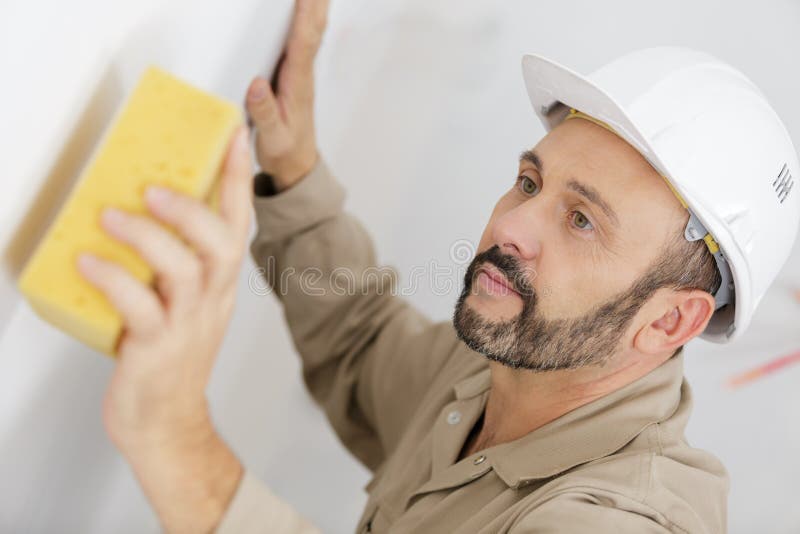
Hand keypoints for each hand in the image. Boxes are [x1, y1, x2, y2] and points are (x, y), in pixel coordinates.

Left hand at [78, 125, 251, 453]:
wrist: (166, 423)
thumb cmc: (170, 360)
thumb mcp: (184, 305)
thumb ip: (172, 263)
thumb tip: (131, 207)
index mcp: (221, 283)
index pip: (238, 222)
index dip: (237, 177)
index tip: (233, 133)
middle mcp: (212, 298)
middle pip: (222, 243)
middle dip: (190, 208)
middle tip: (154, 188)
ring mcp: (188, 324)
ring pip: (184, 269)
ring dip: (148, 236)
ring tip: (110, 217)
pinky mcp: (157, 348)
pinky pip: (140, 306)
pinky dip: (113, 278)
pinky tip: (87, 261)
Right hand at [245, 0, 329, 190]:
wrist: (297, 165)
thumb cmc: (285, 152)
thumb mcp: (271, 138)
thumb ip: (264, 113)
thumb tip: (257, 84)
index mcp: (297, 84)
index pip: (304, 43)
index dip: (305, 15)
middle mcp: (302, 73)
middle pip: (314, 28)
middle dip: (316, 2)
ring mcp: (300, 72)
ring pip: (311, 30)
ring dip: (314, 5)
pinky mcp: (293, 74)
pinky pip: (302, 39)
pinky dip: (304, 18)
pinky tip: (303, 7)